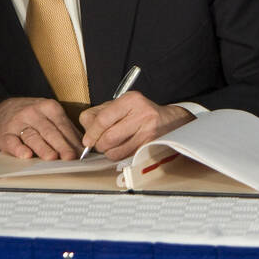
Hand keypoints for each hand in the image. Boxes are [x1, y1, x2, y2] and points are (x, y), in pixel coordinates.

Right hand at [0, 97, 84, 159]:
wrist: (3, 110)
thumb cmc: (33, 116)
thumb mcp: (49, 115)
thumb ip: (65, 129)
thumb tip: (82, 148)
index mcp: (48, 107)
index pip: (62, 125)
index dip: (72, 139)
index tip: (80, 152)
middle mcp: (32, 113)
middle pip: (49, 131)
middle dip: (61, 145)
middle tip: (70, 157)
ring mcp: (17, 123)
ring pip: (32, 136)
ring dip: (43, 148)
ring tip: (52, 158)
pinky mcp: (4, 134)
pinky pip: (11, 142)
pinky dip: (18, 149)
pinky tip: (26, 155)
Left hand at [78, 90, 194, 160]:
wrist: (172, 121)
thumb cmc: (141, 113)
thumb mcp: (121, 105)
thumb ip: (99, 115)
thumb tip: (86, 136)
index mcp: (131, 100)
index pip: (102, 119)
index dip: (91, 133)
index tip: (88, 141)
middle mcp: (142, 114)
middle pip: (107, 138)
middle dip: (100, 145)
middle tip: (102, 143)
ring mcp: (149, 131)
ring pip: (115, 152)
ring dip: (110, 152)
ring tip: (115, 146)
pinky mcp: (152, 146)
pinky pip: (126, 158)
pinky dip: (121, 157)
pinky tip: (126, 149)